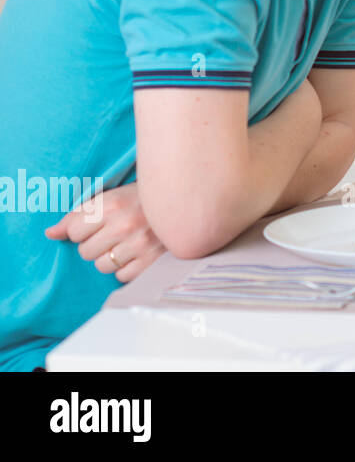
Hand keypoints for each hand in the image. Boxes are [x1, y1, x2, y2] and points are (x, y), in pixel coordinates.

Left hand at [44, 182, 165, 282]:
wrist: (185, 203)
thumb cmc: (144, 200)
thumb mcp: (112, 198)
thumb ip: (78, 214)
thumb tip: (50, 234)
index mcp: (112, 204)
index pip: (73, 231)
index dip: (83, 230)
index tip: (99, 224)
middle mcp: (125, 225)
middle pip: (85, 252)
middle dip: (96, 245)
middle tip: (115, 233)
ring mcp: (140, 245)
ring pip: (102, 266)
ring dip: (111, 258)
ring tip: (127, 243)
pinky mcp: (152, 261)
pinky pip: (122, 276)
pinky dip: (127, 267)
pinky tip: (138, 253)